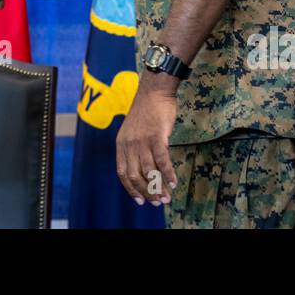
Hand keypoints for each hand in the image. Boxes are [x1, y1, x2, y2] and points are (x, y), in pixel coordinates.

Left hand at [115, 85, 177, 206]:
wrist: (154, 92)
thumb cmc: (146, 112)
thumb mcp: (132, 132)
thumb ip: (134, 149)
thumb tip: (144, 171)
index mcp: (121, 144)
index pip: (123, 173)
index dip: (131, 189)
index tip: (140, 200)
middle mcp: (129, 144)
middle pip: (135, 176)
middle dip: (146, 192)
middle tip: (156, 203)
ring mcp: (142, 140)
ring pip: (149, 171)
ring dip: (158, 187)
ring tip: (166, 198)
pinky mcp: (156, 136)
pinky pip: (162, 161)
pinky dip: (168, 174)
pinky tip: (174, 183)